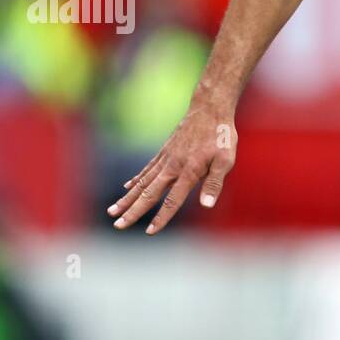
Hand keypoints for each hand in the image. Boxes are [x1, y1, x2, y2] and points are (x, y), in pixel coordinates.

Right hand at [106, 99, 237, 234]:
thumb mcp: (226, 160)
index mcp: (189, 171)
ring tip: (113, 211)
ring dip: (127, 198)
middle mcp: (172, 166)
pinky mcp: (164, 151)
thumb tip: (206, 205)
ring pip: (143, 182)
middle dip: (133, 211)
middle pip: (149, 193)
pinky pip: (147, 169)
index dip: (162, 217)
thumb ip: (215, 183)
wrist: (209, 108)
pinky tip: (127, 188)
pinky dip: (136, 180)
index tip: (150, 231)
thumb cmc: (221, 136)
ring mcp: (165, 158)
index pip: (173, 200)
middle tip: (118, 225)